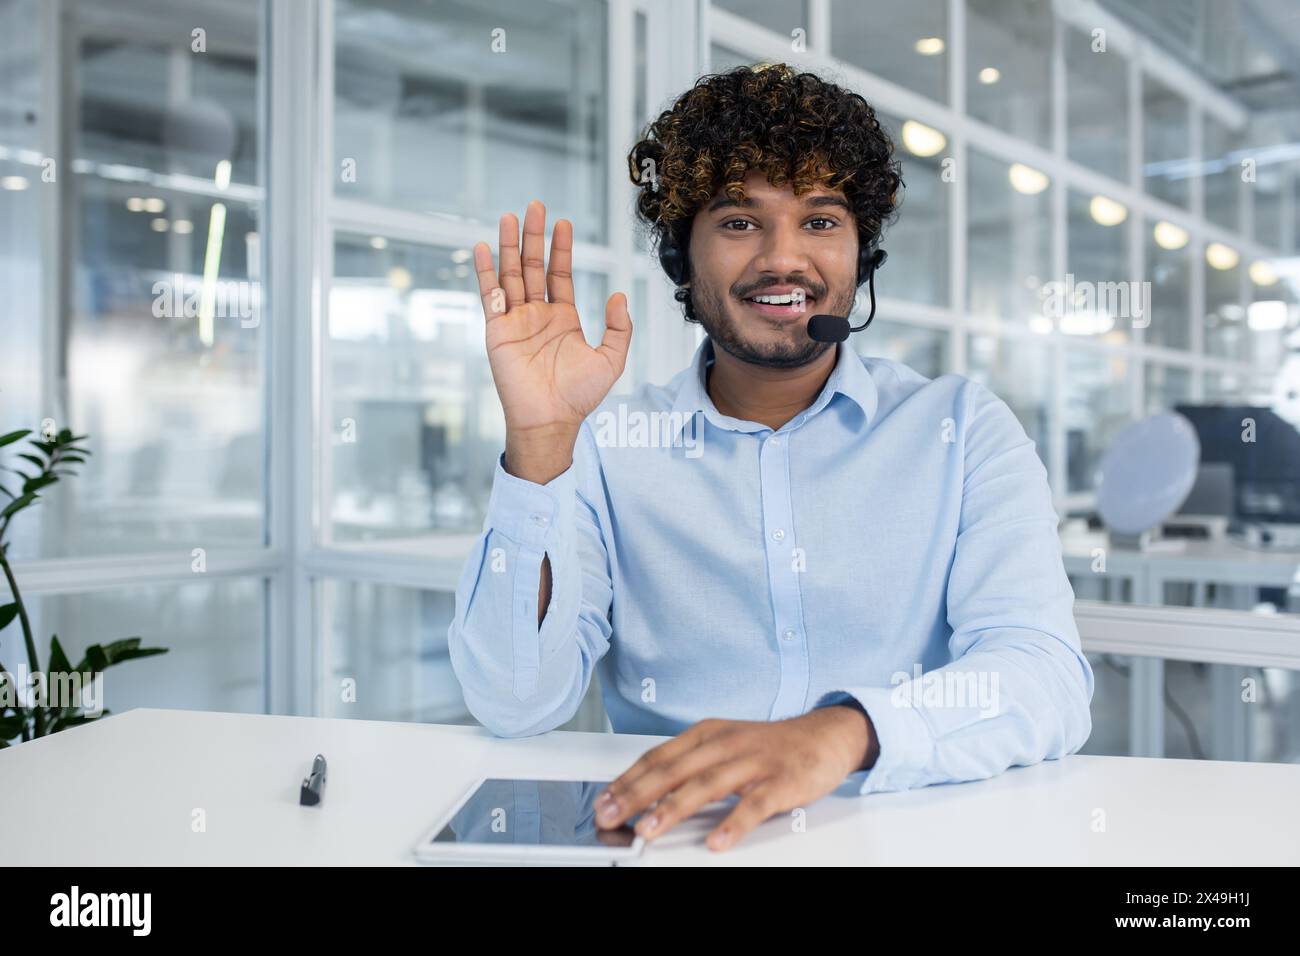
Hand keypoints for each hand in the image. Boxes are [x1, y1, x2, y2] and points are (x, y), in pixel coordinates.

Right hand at [474, 200, 632, 435]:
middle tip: (535, 206)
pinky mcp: (496, 330)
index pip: (559, 274)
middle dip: (534, 236)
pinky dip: (485, 271)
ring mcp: (515, 321)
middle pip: (533, 266)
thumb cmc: (579, 396)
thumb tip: (618, 295)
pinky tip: (483, 248)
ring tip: (509, 217)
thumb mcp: (611, 359)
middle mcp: (537, 315)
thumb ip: (618, 327)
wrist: (550, 419)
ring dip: (508, 245)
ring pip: (510, 274)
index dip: (561, 249)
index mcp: (562, 319)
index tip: (564, 223)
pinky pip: (489, 295)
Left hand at [593, 706, 878, 851]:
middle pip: (674, 770)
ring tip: (650, 829)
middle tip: (613, 816)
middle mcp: (726, 743)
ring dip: (674, 808)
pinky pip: (754, 805)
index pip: (658, 757)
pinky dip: (733, 823)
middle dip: (638, 794)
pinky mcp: (781, 781)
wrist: (823, 735)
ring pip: (707, 784)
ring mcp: (753, 762)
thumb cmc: (768, 746)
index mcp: (707, 733)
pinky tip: (716, 841)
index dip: (628, 780)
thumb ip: (689, 766)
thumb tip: (647, 795)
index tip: (604, 801)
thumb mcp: (724, 745)